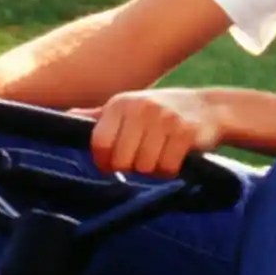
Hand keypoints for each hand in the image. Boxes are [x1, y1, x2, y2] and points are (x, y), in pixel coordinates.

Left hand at [72, 89, 223, 177]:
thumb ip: (98, 116)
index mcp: (120, 104)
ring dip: (153, 170)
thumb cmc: (161, 112)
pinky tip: (175, 157)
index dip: (105, 162)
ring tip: (161, 155)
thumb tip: (66, 116)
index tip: (114, 165)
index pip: (100, 145)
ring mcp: (165, 119)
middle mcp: (141, 108)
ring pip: (145, 167)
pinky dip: (170, 170)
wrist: (209, 108)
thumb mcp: (129, 107)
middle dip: (132, 168)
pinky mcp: (186, 132)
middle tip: (143, 158)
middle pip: (122, 161)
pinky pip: (167, 168)